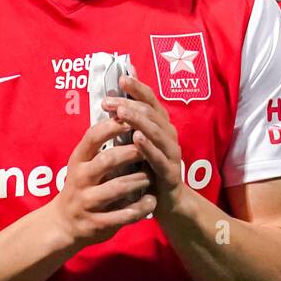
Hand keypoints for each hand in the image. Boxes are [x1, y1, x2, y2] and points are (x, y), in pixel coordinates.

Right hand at [51, 117, 156, 248]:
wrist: (63, 224)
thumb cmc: (81, 186)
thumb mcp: (83, 164)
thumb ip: (100, 146)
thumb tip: (124, 117)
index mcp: (78, 160)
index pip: (93, 136)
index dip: (113, 125)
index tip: (133, 120)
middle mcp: (80, 178)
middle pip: (108, 159)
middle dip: (132, 153)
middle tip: (149, 150)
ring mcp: (87, 202)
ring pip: (118, 187)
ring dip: (139, 180)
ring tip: (151, 176)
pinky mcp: (96, 222)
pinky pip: (123, 215)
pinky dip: (140, 208)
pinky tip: (151, 201)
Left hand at [101, 75, 184, 216]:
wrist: (165, 202)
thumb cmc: (147, 167)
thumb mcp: (137, 140)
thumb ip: (131, 118)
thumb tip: (120, 87)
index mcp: (161, 124)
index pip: (151, 100)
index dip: (137, 88)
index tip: (121, 78)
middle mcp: (169, 135)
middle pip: (152, 113)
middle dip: (130, 103)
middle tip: (109, 100)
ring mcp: (171, 153)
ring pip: (156, 131)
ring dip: (138, 120)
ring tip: (121, 112)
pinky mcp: (170, 172)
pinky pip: (158, 157)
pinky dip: (148, 146)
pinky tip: (136, 139)